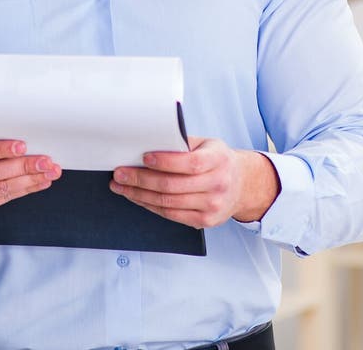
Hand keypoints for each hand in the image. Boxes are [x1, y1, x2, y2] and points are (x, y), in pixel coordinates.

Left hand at [109, 137, 280, 228]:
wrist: (242, 185)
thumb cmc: (217, 159)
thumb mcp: (206, 144)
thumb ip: (182, 143)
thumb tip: (148, 141)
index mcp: (218, 160)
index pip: (189, 163)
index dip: (165, 162)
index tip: (143, 158)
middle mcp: (217, 184)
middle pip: (173, 186)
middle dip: (141, 180)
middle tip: (120, 174)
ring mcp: (212, 206)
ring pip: (168, 203)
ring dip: (139, 195)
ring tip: (121, 187)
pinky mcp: (205, 221)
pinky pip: (171, 215)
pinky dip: (150, 206)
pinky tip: (137, 198)